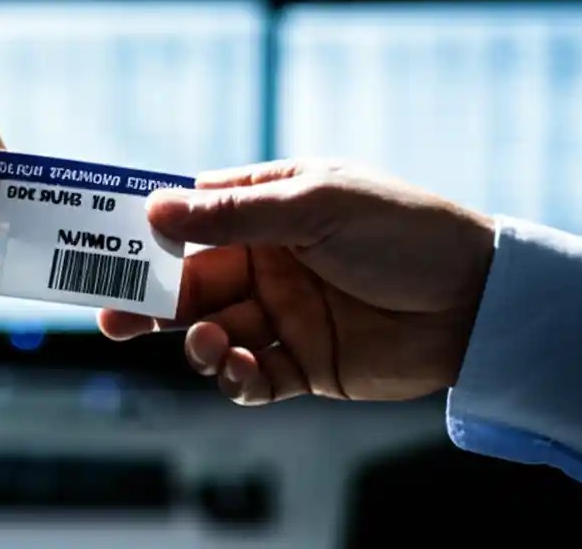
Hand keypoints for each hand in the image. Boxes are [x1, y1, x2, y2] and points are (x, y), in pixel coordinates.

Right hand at [99, 160, 495, 403]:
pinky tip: (239, 367)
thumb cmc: (404, 231)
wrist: (480, 302)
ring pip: (210, 332)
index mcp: (269, 210)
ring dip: (195, 342)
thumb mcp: (318, 205)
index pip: (191, 216)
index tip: (101, 244)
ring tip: (207, 343)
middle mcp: (267, 262)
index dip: (147, 231)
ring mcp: (282, 314)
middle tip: (110, 316)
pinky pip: (248, 375)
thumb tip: (153, 211)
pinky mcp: (301, 364)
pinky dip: (233, 376)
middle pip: (188, 283)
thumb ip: (234, 214)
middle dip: (147, 301)